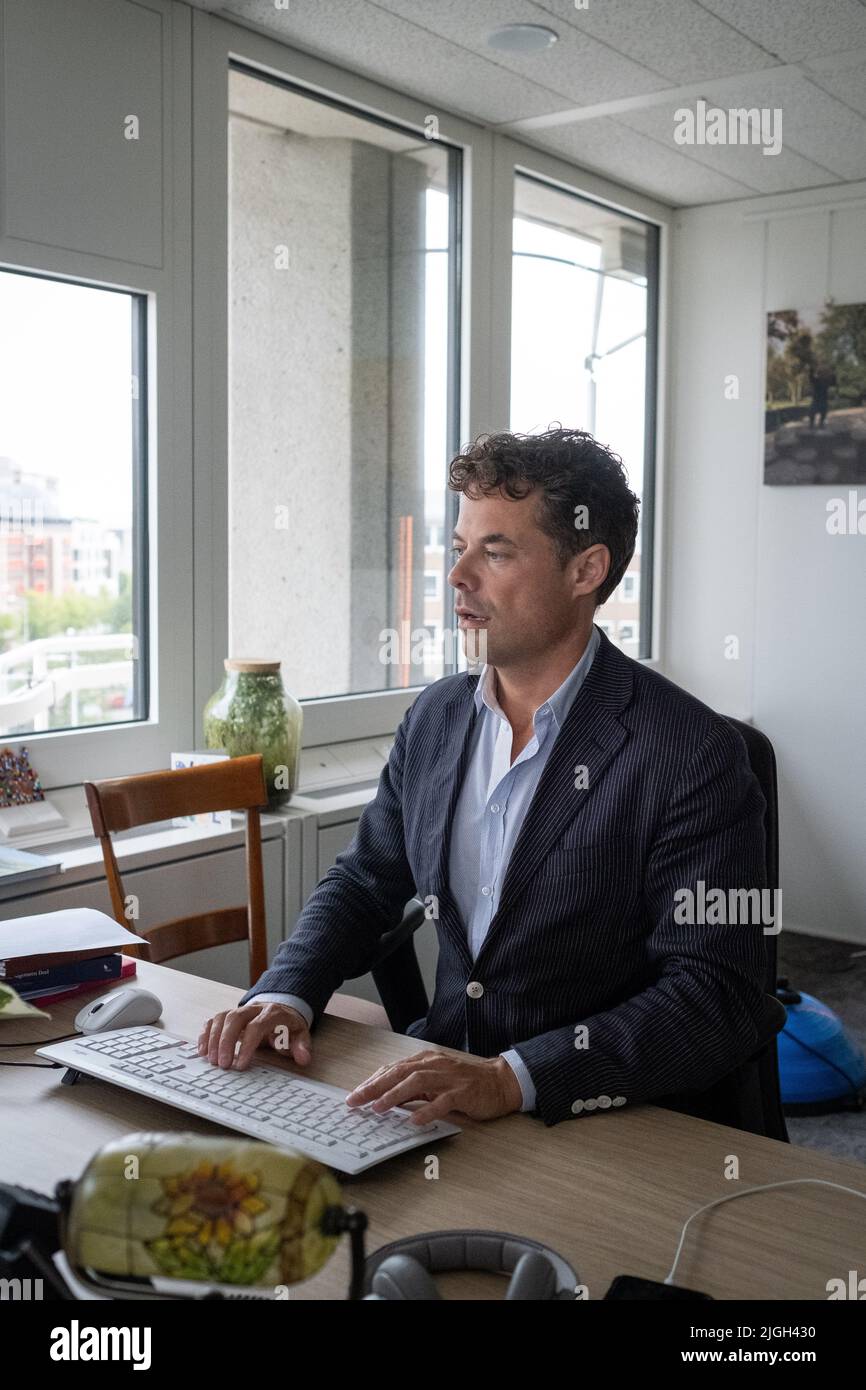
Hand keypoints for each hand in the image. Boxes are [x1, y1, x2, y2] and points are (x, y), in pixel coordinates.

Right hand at [197, 1002, 311, 1070]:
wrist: (281, 1008)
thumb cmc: (288, 1026)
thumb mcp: (300, 1035)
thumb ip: (302, 1046)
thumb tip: (303, 1059)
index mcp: (272, 1013)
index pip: (257, 1025)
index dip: (248, 1045)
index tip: (241, 1064)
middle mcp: (253, 1009)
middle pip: (234, 1019)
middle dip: (226, 1042)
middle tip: (223, 1065)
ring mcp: (239, 1011)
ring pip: (221, 1018)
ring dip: (213, 1039)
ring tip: (212, 1061)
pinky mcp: (228, 1016)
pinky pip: (213, 1020)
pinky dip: (204, 1034)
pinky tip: (202, 1050)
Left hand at [345, 1049, 522, 1125]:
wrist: (499, 1082)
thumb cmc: (465, 1084)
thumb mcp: (435, 1083)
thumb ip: (413, 1089)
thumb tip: (386, 1100)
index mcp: (426, 1061)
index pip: (393, 1068)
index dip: (372, 1080)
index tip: (354, 1094)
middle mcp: (435, 1065)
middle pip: (400, 1072)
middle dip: (375, 1086)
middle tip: (356, 1100)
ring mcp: (449, 1078)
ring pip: (417, 1082)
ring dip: (395, 1095)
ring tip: (378, 1108)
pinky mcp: (463, 1092)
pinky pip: (443, 1102)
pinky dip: (428, 1110)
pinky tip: (414, 1120)